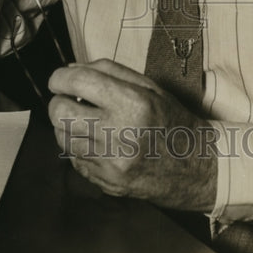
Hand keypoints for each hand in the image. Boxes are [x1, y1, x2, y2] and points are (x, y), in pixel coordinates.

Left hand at [48, 59, 217, 210]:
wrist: (194, 166)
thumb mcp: (148, 86)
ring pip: (63, 138)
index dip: (60, 77)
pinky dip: (77, 147)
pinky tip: (94, 141)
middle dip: (57, 102)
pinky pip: (74, 160)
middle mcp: (120, 134)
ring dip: (65, 125)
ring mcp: (112, 163)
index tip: (58, 79)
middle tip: (66, 99)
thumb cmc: (170, 119)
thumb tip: (69, 69)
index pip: (79, 82)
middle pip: (61, 113)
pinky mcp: (107, 183)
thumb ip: (108, 71)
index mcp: (133, 103)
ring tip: (82, 120)